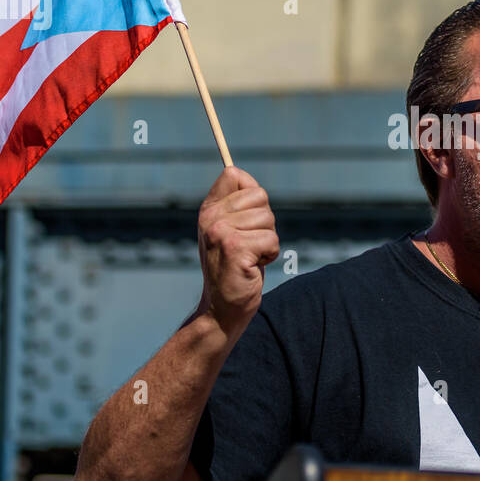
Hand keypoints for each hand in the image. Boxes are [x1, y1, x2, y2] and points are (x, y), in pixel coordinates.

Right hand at [196, 166, 279, 341]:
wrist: (221, 308)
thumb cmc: (234, 267)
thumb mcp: (229, 230)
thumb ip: (235, 205)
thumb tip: (240, 172)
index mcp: (208, 209)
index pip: (234, 175)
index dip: (251, 193)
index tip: (247, 217)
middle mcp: (210, 217)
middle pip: (260, 196)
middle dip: (265, 222)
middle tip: (249, 244)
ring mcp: (221, 232)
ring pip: (268, 220)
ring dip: (267, 241)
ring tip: (250, 257)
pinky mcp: (235, 248)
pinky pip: (271, 240)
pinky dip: (270, 255)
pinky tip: (253, 266)